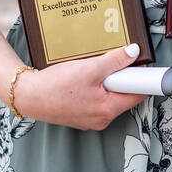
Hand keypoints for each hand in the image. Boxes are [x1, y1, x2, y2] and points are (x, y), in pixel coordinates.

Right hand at [12, 44, 148, 129]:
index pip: (138, 94)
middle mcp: (102, 119)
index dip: (141, 77)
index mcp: (108, 109)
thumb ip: (114, 61)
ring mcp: (91, 118)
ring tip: (89, 72)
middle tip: (106, 65)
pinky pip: (96, 99)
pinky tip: (81, 80)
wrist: (29, 96)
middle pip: (123, 94)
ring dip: (105, 82)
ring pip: (109, 96)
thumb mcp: (89, 68)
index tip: (142, 65)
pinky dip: (93, 88)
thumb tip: (134, 52)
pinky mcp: (82, 115)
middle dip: (119, 77)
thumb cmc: (56, 85)